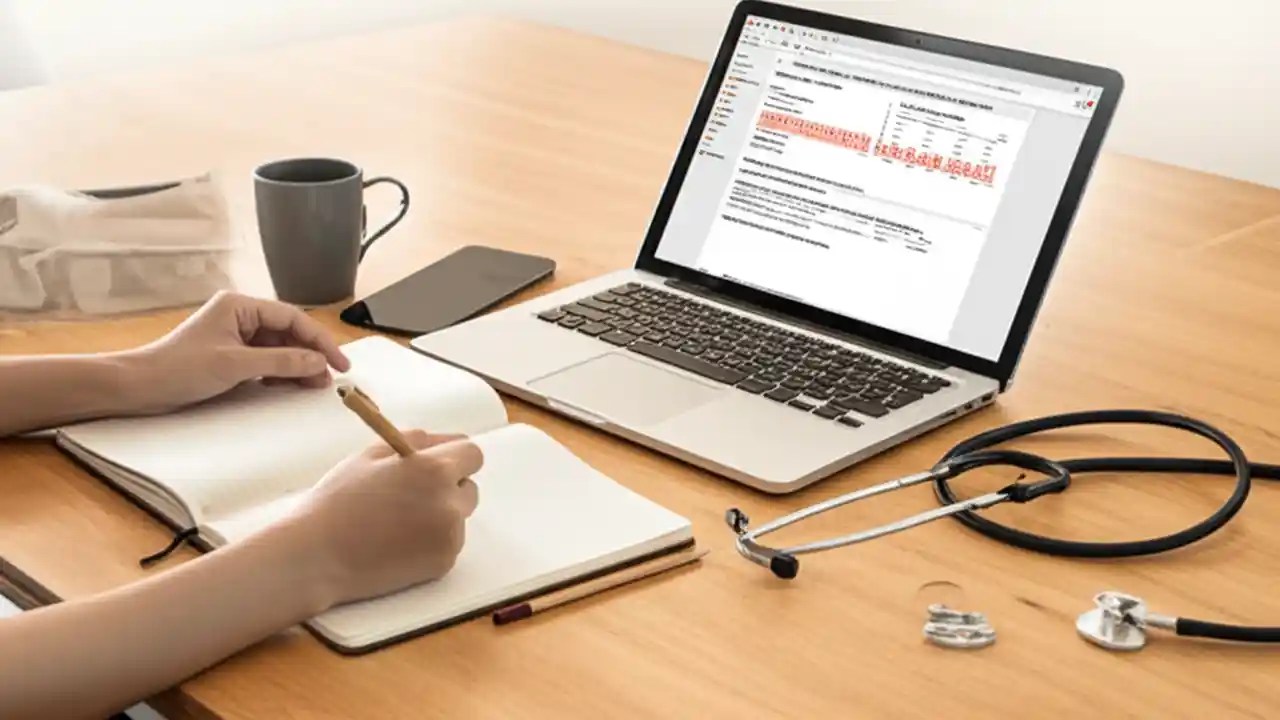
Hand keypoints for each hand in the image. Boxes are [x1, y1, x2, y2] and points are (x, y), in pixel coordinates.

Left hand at [123, 291, 350, 413]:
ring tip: (315, 385)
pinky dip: (281, 372)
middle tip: (330, 378)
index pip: (292, 318)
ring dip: (298, 365)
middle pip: (288, 332)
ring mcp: (235, 335)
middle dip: (310, 355)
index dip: (319, 340)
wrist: (140, 387)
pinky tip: (293, 385)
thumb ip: (281, 361)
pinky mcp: (230, 355)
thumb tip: (318, 362)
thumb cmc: (179, 369)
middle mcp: (240, 315)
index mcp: (240, 305)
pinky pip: (265, 360)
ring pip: (279, 347)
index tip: (338, 363)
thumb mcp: (236, 365)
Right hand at [285, 430, 482, 605]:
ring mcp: (450, 536)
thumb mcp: (371, 455)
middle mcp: (449, 502)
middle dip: (449, 487)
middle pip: (469, 487)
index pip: (473, 454)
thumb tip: (442, 441)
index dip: (455, 457)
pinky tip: (397, 543)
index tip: (437, 464)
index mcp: (434, 469)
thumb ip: (414, 441)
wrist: (317, 556)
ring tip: (398, 521)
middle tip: (411, 495)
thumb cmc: (339, 500)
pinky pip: (448, 542)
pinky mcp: (444, 563)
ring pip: (459, 516)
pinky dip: (432, 541)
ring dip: (441, 514)